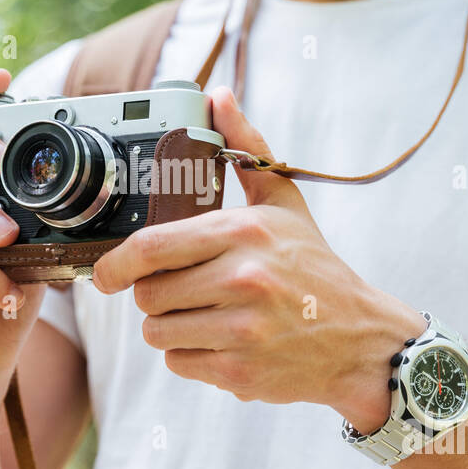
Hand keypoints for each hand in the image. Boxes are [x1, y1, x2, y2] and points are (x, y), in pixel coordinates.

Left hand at [92, 86, 423, 431]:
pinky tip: (223, 341)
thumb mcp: (284, 201)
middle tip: (182, 291)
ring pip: (158, 332)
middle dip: (155, 295)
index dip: (115, 263)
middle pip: (148, 294)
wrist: (362, 341)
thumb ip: (246, 147)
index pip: (152, 247)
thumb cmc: (315, 268)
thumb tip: (217, 96)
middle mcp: (242, 279)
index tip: (106, 273)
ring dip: (171, 327)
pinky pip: (180, 362)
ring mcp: (242, 329)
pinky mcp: (240, 372)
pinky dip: (191, 356)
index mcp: (244, 232)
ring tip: (207, 315)